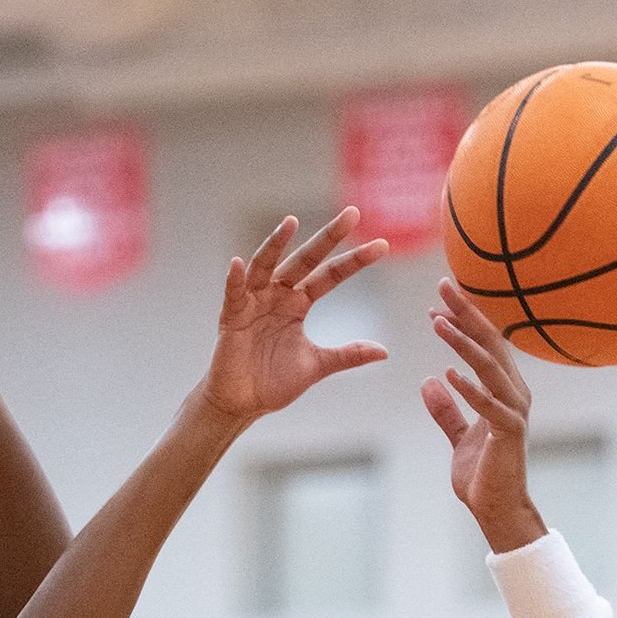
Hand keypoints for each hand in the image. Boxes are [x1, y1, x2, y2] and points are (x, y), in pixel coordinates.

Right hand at [196, 208, 387, 426]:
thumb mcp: (316, 365)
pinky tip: (238, 263)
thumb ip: (347, 355)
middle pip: (305, 260)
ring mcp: (254, 303)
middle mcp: (278, 295)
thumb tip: (384, 352)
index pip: (330, 276)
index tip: (382, 245)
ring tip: (291, 222)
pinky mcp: (231, 317)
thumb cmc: (274, 382)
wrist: (242, 404)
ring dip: (276, 243)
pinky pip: (233, 293)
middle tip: (353, 213)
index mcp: (299, 304)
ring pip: (266, 265)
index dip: (355, 261)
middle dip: (327, 237)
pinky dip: (235, 278)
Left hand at [421, 277, 542, 550]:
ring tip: (437, 322)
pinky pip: (488, 406)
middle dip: (466, 314)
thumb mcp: (458, 437)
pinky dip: (469, 388)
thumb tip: (429, 381)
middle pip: (489, 344)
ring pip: (488, 368)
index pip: (484, 345)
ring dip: (462, 343)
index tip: (439, 298)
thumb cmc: (483, 474)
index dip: (464, 319)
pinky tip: (448, 372)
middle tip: (443, 286)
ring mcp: (514, 411)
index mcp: (503, 390)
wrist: (497, 509)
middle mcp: (514, 393)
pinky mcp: (509, 432)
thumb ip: (446, 410)